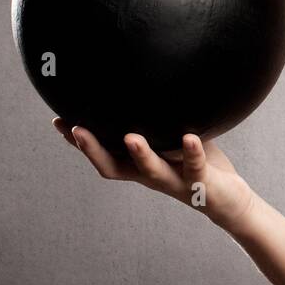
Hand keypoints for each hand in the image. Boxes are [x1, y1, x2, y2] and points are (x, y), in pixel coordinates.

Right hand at [53, 118, 256, 233]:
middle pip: (113, 168)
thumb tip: (143, 84)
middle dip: (92, 150)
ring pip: (151, 171)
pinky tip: (190, 136)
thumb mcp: (173, 139)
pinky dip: (191, 151)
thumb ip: (158, 121)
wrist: (227, 200)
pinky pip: (194, 167)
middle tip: (76, 129)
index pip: (102, 154)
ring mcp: (174, 180)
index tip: (57, 120)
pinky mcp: (199, 183)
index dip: (78, 142)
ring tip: (130, 137)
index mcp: (139, 166)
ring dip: (140, 154)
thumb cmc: (196, 164)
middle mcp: (150, 176)